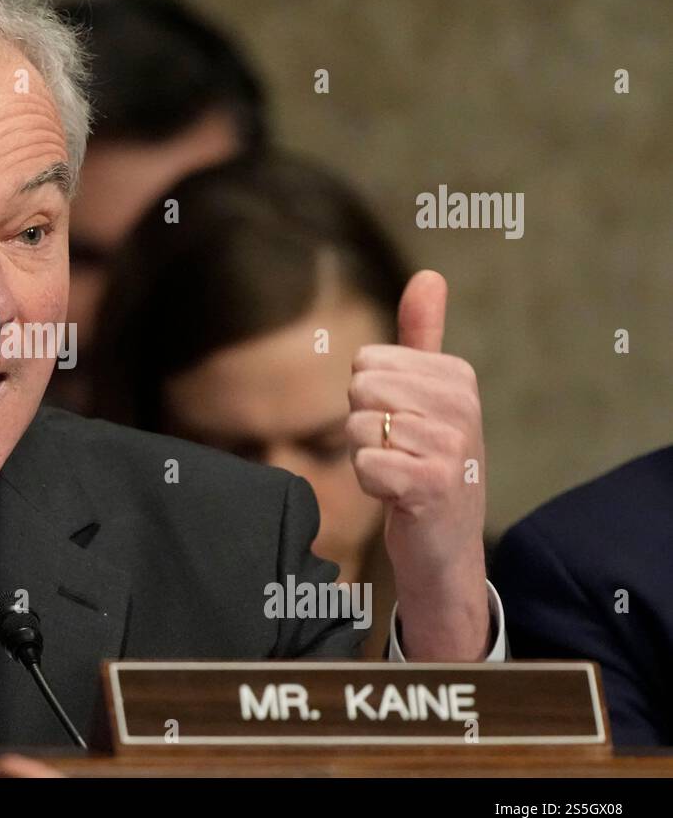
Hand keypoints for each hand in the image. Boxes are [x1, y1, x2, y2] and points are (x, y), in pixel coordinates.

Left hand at [347, 270, 489, 659]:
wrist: (444, 542)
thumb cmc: (428, 461)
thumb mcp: (428, 395)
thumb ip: (423, 336)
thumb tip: (428, 275)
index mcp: (456, 375)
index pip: (366, 362)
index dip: (369, 399)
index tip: (402, 425)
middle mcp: (461, 404)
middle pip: (358, 389)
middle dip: (363, 426)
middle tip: (396, 451)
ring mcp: (450, 444)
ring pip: (357, 427)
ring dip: (365, 456)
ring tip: (399, 472)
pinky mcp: (432, 484)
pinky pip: (364, 464)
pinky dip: (370, 484)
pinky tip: (398, 495)